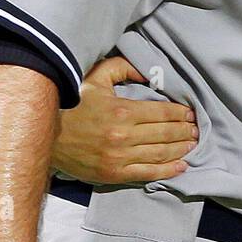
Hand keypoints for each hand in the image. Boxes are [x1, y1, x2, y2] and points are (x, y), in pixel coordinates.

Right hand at [53, 55, 197, 183]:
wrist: (45, 134)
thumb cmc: (72, 103)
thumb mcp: (96, 76)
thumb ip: (123, 67)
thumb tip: (148, 73)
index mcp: (122, 111)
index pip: (162, 113)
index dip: (180, 114)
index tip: (190, 114)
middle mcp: (124, 136)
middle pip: (165, 134)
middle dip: (184, 131)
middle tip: (196, 130)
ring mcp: (119, 158)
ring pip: (160, 154)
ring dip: (181, 149)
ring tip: (193, 145)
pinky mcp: (113, 174)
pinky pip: (147, 173)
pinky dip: (168, 170)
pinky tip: (181, 166)